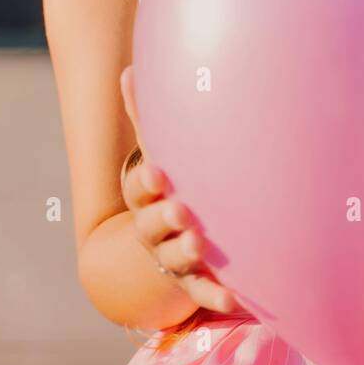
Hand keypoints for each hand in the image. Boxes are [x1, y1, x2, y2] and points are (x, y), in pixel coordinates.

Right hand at [119, 65, 243, 313]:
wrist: (169, 243)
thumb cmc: (171, 184)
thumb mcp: (160, 151)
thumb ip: (147, 116)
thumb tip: (129, 68)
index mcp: (144, 196)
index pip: (138, 188)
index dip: (146, 181)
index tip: (160, 172)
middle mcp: (153, 230)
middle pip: (150, 226)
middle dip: (163, 218)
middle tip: (182, 210)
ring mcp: (172, 258)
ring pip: (173, 260)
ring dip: (184, 253)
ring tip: (200, 245)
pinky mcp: (195, 282)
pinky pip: (202, 292)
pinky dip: (214, 295)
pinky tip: (234, 296)